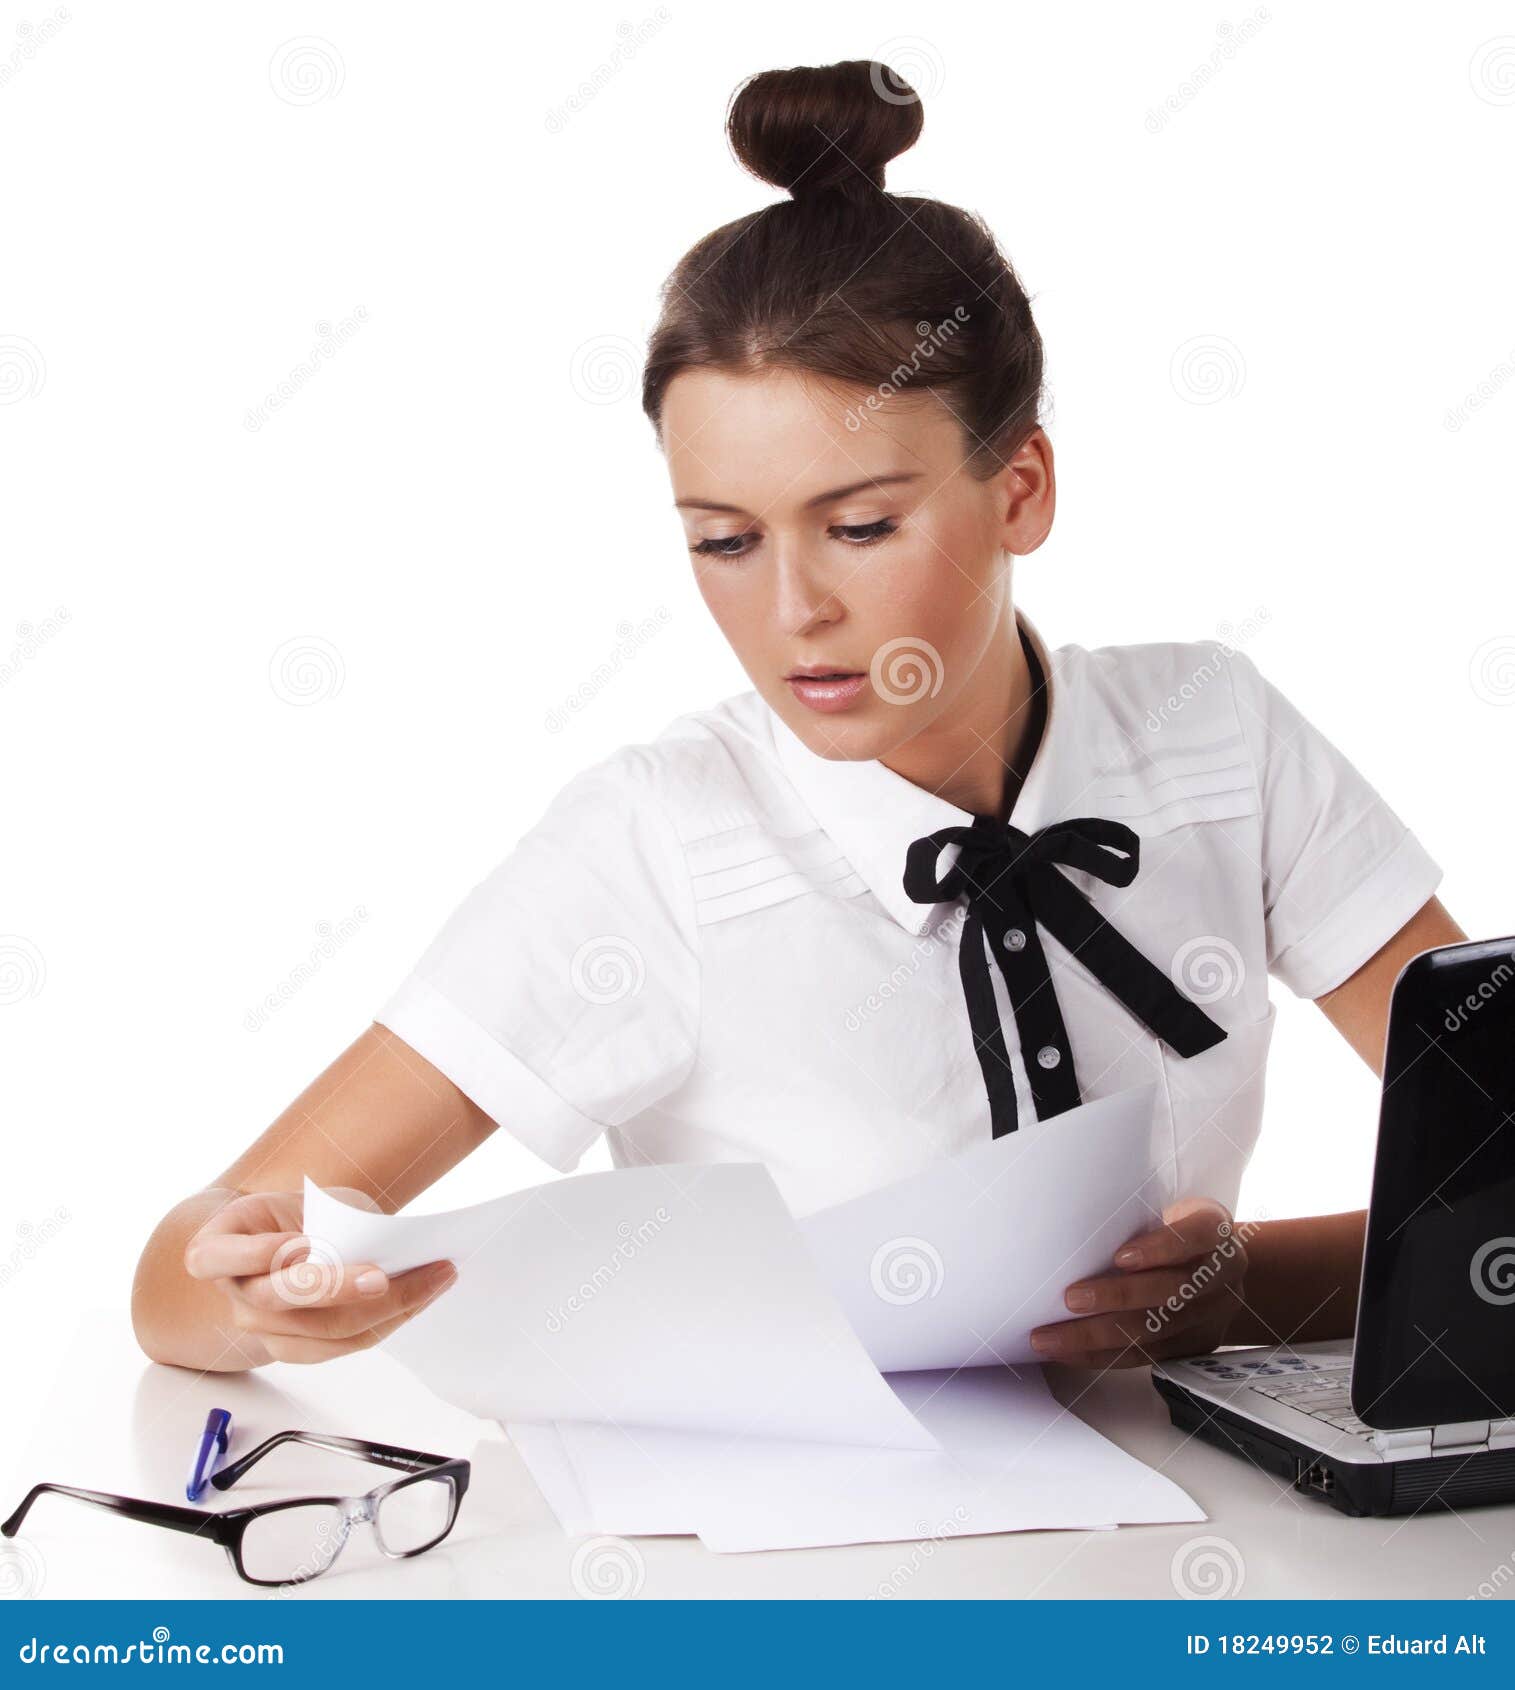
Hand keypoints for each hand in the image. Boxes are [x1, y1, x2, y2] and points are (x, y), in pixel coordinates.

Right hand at [184, 1189, 457, 1365]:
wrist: (290, 1238)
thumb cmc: (298, 1214)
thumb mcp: (305, 1202)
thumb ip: (327, 1221)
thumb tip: (377, 1243)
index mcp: (217, 1248)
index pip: (216, 1258)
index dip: (254, 1254)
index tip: (297, 1243)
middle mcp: (235, 1293)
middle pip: (282, 1300)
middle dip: (337, 1288)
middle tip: (383, 1275)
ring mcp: (262, 1328)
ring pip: (323, 1330)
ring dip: (386, 1306)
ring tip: (433, 1277)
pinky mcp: (296, 1347)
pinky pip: (344, 1344)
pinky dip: (390, 1319)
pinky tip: (423, 1295)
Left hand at [1029, 1196, 1247, 1368]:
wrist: (1218, 1267)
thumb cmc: (1175, 1229)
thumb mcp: (1168, 1211)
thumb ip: (1136, 1220)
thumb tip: (1066, 1231)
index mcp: (1215, 1230)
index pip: (1196, 1236)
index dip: (1160, 1248)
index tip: (1120, 1257)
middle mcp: (1221, 1275)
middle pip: (1171, 1291)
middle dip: (1118, 1297)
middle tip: (1071, 1299)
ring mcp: (1211, 1315)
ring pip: (1154, 1330)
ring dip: (1096, 1336)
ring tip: (1052, 1337)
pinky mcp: (1194, 1346)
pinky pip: (1145, 1355)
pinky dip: (1101, 1355)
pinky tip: (1067, 1353)